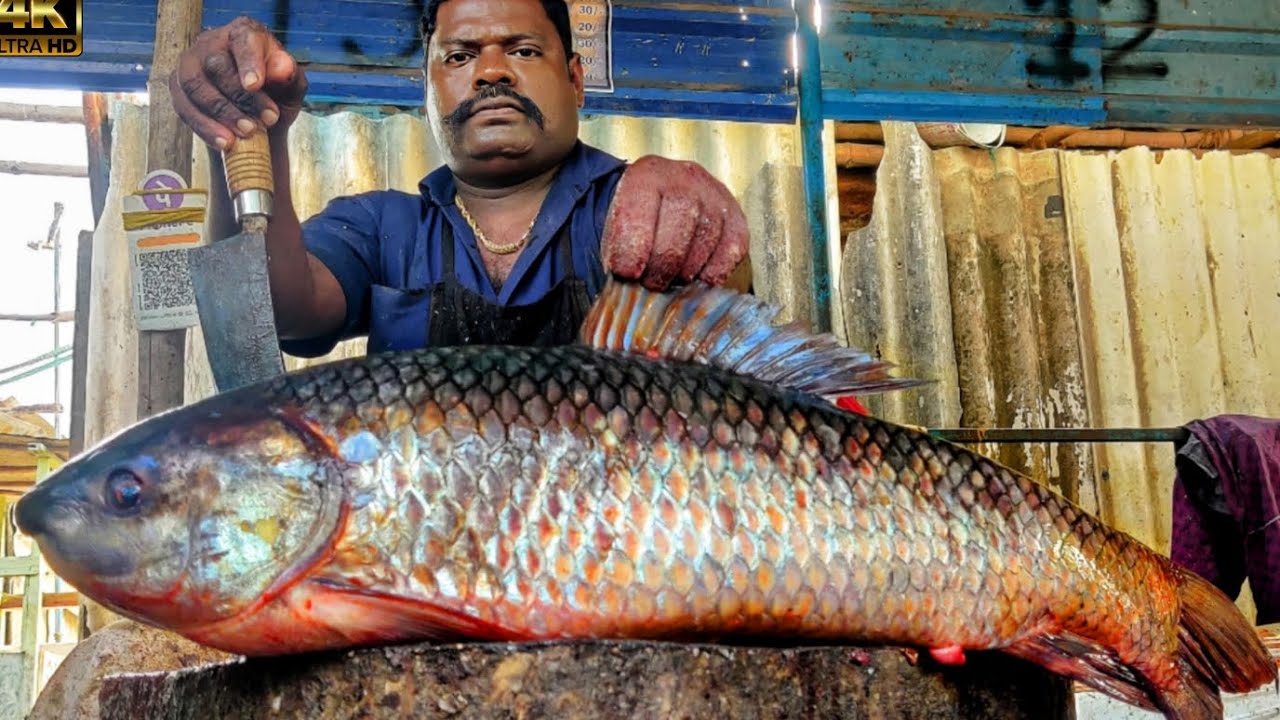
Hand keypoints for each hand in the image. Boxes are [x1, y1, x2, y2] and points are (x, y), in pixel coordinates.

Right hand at [169, 16, 307, 149]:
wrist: (258, 115)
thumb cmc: (275, 92)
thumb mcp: (291, 86)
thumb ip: (290, 76)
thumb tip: (284, 68)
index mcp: (243, 33)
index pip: (243, 40)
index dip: (248, 62)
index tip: (255, 85)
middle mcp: (211, 43)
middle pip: (215, 66)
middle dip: (239, 98)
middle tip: (264, 121)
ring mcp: (190, 64)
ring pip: (194, 86)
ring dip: (220, 114)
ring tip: (244, 135)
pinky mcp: (178, 88)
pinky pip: (184, 107)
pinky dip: (204, 127)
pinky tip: (224, 143)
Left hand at [602, 155, 748, 290]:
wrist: (663, 203)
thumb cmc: (637, 222)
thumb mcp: (616, 226)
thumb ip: (615, 250)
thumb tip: (622, 282)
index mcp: (646, 174)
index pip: (641, 208)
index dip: (633, 247)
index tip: (628, 272)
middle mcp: (685, 177)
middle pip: (680, 221)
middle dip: (663, 263)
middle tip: (651, 283)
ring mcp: (715, 195)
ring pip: (706, 237)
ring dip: (686, 270)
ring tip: (670, 281)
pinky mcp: (735, 217)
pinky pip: (732, 249)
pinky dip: (713, 272)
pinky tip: (696, 278)